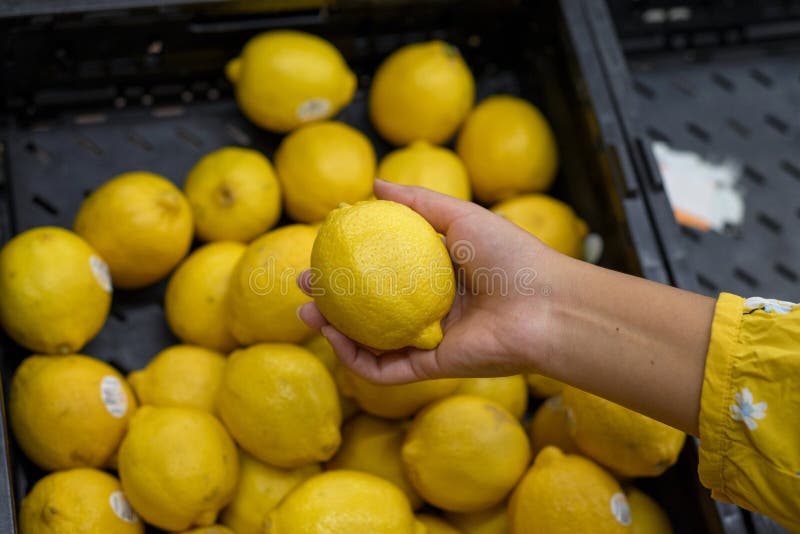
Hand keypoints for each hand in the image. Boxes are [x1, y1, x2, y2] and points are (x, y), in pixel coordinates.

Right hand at [297, 180, 558, 384]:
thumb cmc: (509, 255)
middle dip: (332, 301)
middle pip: (369, 309)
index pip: (382, 272)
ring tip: (310, 313)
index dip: (348, 265)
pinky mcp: (432, 368)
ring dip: (335, 332)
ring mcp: (429, 340)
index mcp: (436, 275)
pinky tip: (336, 339)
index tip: (320, 252)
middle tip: (303, 288)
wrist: (545, 305)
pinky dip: (357, 360)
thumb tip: (372, 183)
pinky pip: (387, 370)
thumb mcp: (460, 216)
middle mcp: (429, 308)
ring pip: (371, 343)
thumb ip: (418, 202)